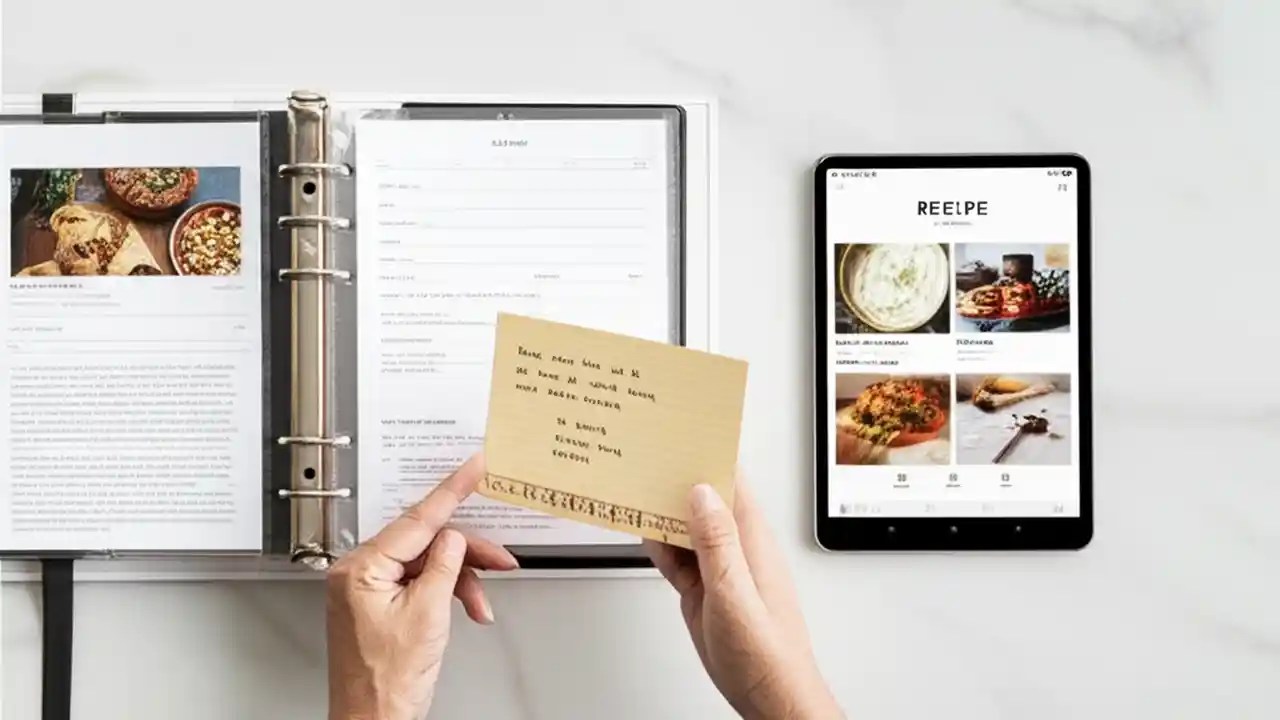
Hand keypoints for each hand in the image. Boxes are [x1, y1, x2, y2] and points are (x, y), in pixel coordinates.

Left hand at [326, 454, 517, 719]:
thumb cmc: (386, 683)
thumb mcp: (428, 615)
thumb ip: (444, 565)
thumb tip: (454, 536)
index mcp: (361, 569)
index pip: (416, 520)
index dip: (451, 491)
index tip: (472, 468)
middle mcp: (359, 572)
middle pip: (425, 542)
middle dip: (467, 553)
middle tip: (501, 558)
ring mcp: (368, 588)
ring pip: (427, 563)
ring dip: (461, 580)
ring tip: (481, 602)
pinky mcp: (379, 602)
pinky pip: (420, 582)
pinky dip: (448, 593)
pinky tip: (467, 608)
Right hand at [645, 479, 841, 719]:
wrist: (769, 698)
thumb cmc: (768, 654)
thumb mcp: (735, 593)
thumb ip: (717, 542)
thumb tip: (701, 493)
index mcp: (752, 539)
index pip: (731, 481)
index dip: (707, 455)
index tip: (679, 437)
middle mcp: (736, 548)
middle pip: (703, 500)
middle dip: (677, 481)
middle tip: (645, 461)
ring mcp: (719, 568)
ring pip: (686, 527)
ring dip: (664, 513)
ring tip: (636, 490)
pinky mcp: (704, 589)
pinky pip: (678, 557)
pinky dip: (660, 546)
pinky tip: (645, 535)